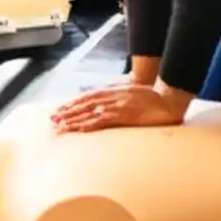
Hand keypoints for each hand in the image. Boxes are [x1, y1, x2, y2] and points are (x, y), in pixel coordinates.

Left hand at [50, 84, 186, 132]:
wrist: (167, 99)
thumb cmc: (152, 97)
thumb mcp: (131, 92)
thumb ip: (118, 94)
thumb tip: (108, 100)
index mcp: (111, 91)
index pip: (86, 97)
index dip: (72, 103)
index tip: (60, 109)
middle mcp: (110, 97)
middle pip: (83, 104)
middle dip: (67, 112)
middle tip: (52, 118)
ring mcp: (115, 106)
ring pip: (88, 113)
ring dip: (72, 119)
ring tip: (59, 125)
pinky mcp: (122, 116)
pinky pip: (102, 121)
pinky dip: (88, 124)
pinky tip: (78, 128)